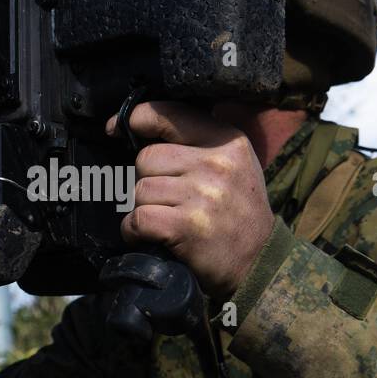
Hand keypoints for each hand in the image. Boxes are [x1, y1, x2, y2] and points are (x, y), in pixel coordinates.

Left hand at [105, 101, 274, 298]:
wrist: (260, 262)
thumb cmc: (239, 212)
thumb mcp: (235, 164)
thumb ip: (197, 142)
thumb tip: (139, 126)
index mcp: (227, 141)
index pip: (169, 115)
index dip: (138, 118)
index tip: (116, 128)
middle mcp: (216, 164)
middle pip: (147, 157)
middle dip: (147, 179)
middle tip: (166, 199)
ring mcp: (202, 195)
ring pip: (141, 189)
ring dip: (143, 208)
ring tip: (165, 220)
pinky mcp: (186, 226)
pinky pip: (138, 218)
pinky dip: (133, 230)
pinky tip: (149, 236)